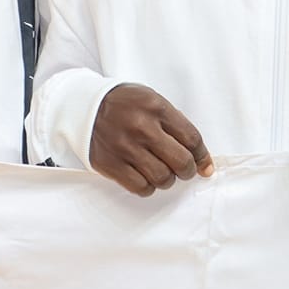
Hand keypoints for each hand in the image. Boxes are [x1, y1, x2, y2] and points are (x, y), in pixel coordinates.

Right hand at [89, 83, 212, 195]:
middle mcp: (142, 127)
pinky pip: (141, 187)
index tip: (204, 166)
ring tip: (160, 171)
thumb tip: (199, 156)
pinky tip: (145, 176)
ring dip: (167, 179)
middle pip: (181, 162)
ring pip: (163, 178)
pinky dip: (148, 187)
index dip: (203, 157)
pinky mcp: (111, 164)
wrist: (84, 106)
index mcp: (156, 108)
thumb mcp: (151, 100)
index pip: (192, 139)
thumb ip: (175, 124)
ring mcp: (125, 147)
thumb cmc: (123, 104)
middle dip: (188, 170)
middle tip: (183, 170)